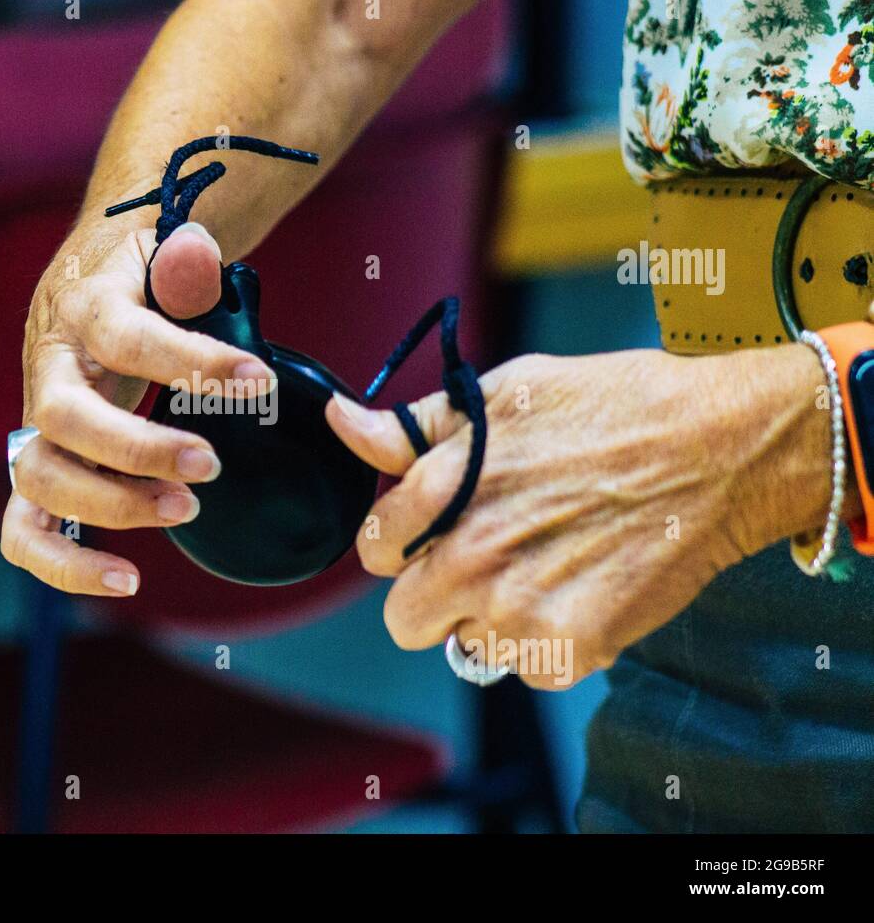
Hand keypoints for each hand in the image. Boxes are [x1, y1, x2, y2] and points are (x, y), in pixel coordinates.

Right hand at [1, 220, 276, 595]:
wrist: (92, 281)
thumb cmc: (143, 276)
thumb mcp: (167, 252)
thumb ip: (184, 262)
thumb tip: (196, 257)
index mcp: (81, 308)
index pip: (126, 337)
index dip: (192, 362)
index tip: (260, 383)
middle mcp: (47, 368)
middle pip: (64, 417)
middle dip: (138, 450)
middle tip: (210, 465)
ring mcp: (36, 424)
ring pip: (38, 476)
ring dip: (110, 505)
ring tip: (188, 509)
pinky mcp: (41, 468)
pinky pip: (27, 530)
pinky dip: (65, 564)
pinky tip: (127, 582)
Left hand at [326, 345, 838, 688]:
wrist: (721, 451)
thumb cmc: (613, 409)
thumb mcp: (504, 395)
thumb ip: (413, 429)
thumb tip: (341, 424)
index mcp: (444, 489)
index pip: (374, 550)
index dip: (401, 542)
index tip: (432, 534)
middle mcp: (471, 556)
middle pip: (405, 618)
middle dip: (437, 593)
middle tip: (491, 559)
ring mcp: (518, 609)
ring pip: (468, 645)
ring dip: (497, 618)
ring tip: (551, 564)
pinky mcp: (567, 649)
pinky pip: (527, 667)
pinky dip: (549, 641)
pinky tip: (584, 588)